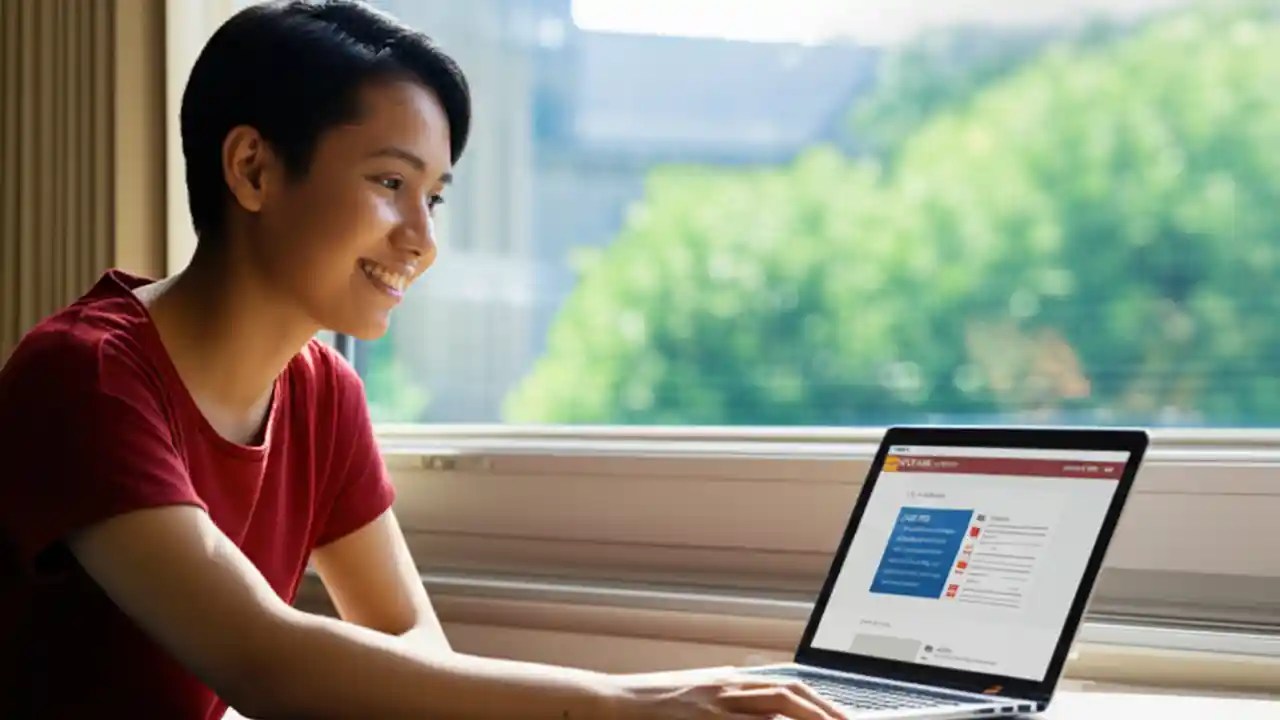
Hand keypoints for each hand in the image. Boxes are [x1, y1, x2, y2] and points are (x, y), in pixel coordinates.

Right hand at [607, 667, 849, 719]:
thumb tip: (766, 712)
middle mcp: (727, 688)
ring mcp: (715, 706)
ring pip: (774, 708)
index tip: (844, 718)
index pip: (788, 689)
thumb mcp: (697, 697)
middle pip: (790, 695)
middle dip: (825, 712)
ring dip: (808, 718)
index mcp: (730, 682)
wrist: (611, 702)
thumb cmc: (652, 706)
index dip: (821, 704)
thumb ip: (731, 705)